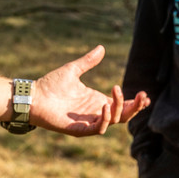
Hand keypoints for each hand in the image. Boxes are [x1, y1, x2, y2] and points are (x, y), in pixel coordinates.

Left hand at [30, 46, 150, 136]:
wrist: (34, 96)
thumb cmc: (50, 84)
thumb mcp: (73, 69)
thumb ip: (88, 61)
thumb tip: (101, 48)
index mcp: (97, 101)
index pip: (122, 105)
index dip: (135, 102)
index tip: (144, 94)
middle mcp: (95, 112)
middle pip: (123, 115)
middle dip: (134, 107)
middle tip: (142, 95)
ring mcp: (88, 122)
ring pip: (113, 121)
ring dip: (118, 108)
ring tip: (115, 91)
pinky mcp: (79, 129)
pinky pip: (98, 128)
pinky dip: (104, 119)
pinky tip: (104, 105)